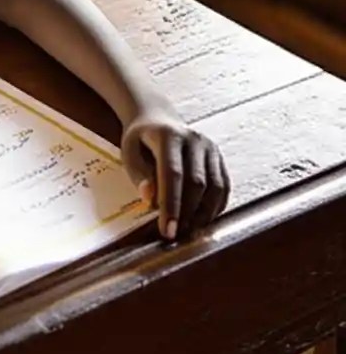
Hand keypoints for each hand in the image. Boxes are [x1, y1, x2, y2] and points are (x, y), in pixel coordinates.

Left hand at [121, 116, 228, 240]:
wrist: (158, 119)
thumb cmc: (140, 140)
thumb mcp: (129, 152)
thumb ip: (138, 174)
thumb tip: (150, 198)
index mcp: (169, 136)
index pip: (173, 174)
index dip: (171, 205)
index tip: (167, 230)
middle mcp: (195, 140)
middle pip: (197, 183)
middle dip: (187, 213)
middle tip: (175, 234)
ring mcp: (211, 148)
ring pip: (215, 187)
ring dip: (203, 213)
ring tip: (188, 230)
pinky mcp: (219, 158)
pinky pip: (224, 187)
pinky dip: (215, 207)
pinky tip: (202, 219)